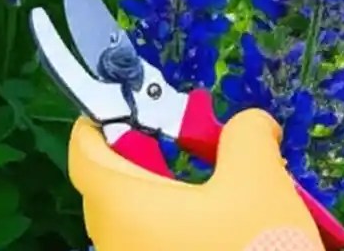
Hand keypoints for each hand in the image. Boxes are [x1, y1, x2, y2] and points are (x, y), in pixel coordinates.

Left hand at [68, 109, 322, 250]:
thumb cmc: (249, 249)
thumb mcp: (260, 181)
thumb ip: (246, 135)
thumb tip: (251, 124)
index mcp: (120, 204)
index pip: (83, 151)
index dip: (99, 120)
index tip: (127, 106)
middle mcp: (113, 241)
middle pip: (111, 186)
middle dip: (147, 160)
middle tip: (189, 147)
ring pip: (135, 223)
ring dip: (168, 200)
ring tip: (218, 192)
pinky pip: (152, 248)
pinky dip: (176, 231)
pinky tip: (221, 231)